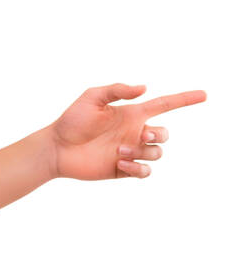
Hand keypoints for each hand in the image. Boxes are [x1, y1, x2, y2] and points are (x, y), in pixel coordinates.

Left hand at [49, 83, 206, 181]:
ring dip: (142, 151)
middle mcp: (134, 132)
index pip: (165, 105)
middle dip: (158, 134)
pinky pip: (144, 171)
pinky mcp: (123, 169)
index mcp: (132, 114)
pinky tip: (119, 161)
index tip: (204, 95)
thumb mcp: (92, 97)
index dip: (185, 99)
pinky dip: (137, 167)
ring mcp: (130, 151)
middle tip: (141, 134)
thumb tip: (145, 88)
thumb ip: (118, 90)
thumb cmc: (72, 120)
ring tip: (118, 150)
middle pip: (165, 134)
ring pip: (156, 153)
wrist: (57, 148)